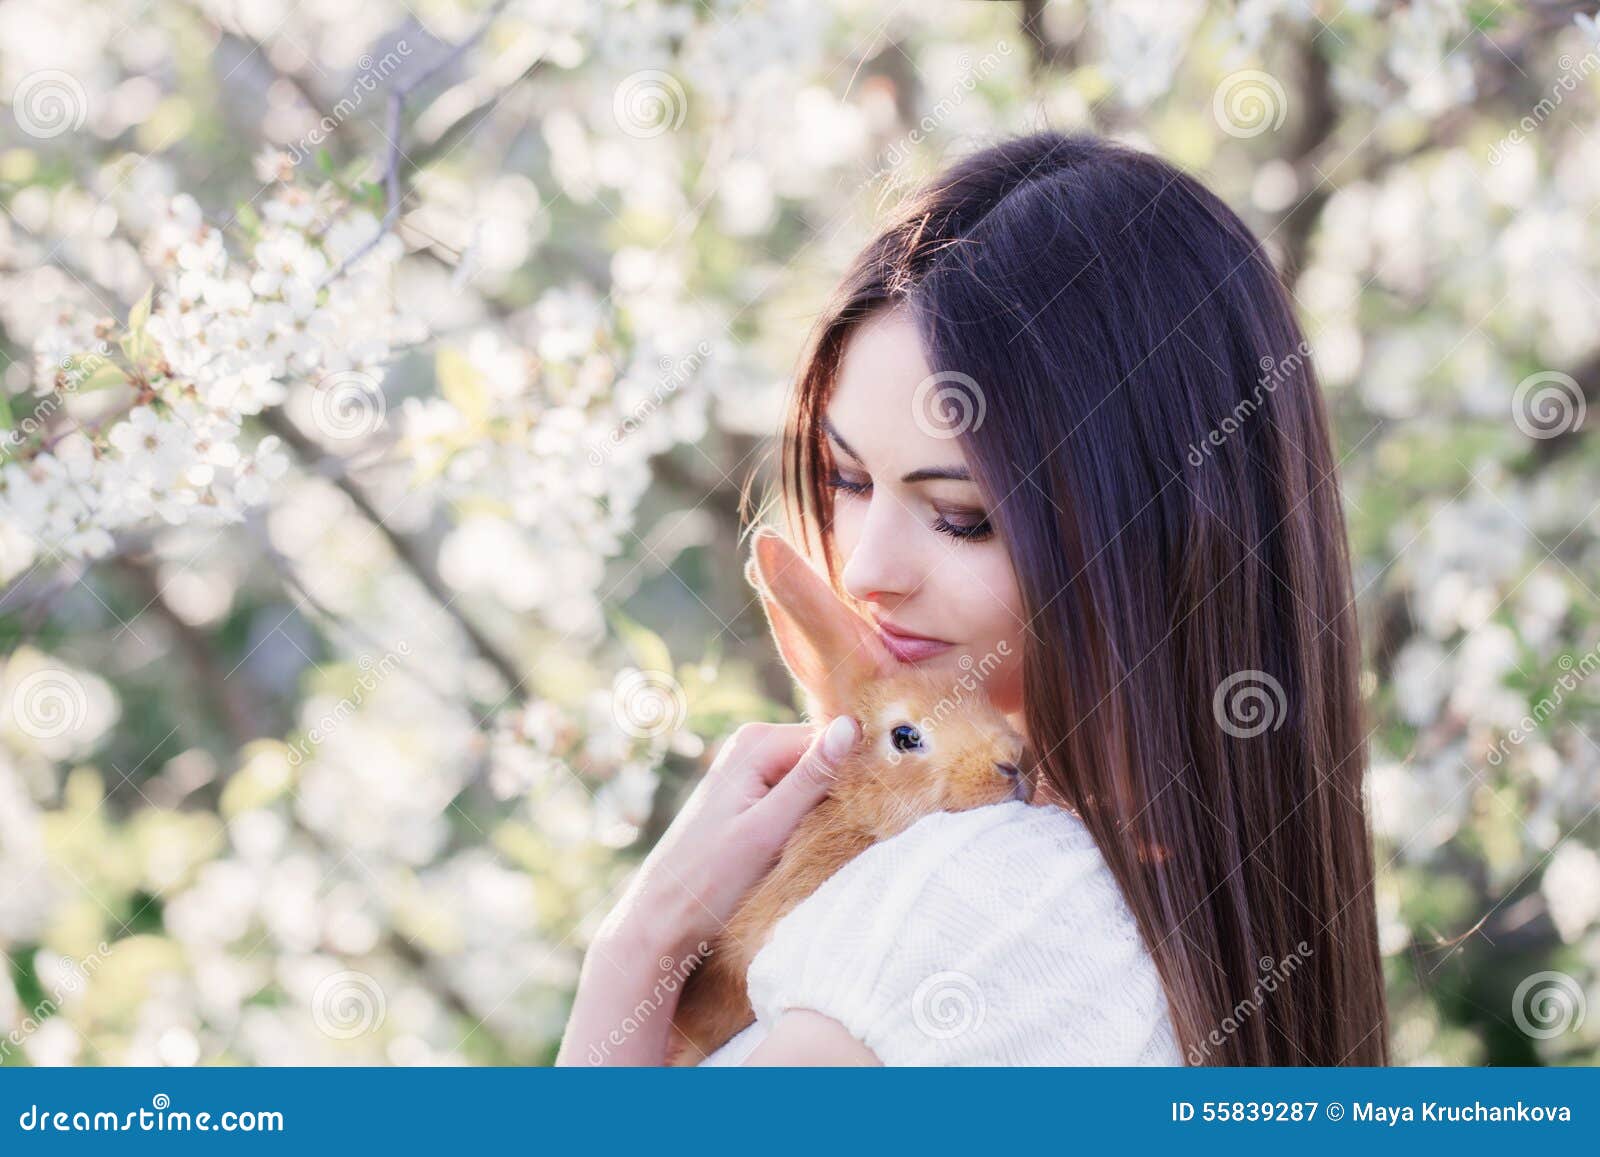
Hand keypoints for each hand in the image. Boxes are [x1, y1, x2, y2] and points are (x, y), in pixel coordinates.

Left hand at [595, 715, 859, 959]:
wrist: (664, 916)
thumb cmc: (710, 878)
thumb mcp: (768, 828)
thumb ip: (811, 777)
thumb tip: (852, 726)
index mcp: (756, 742)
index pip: (833, 739)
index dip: (856, 771)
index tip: (870, 808)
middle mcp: (753, 745)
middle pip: (825, 758)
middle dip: (842, 790)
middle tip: (844, 832)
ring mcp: (752, 771)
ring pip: (816, 780)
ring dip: (828, 808)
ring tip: (821, 842)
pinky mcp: (752, 797)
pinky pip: (799, 796)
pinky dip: (810, 818)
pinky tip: (809, 844)